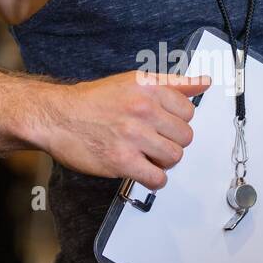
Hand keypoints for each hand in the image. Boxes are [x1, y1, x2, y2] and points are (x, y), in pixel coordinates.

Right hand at [42, 69, 211, 188]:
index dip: (177, 121)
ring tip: (148, 156)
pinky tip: (143, 172)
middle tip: (153, 141)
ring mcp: (133, 136)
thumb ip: (173, 84)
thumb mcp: (134, 81)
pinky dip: (154, 180)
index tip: (164, 125)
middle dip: (171, 142)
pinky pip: (156, 178)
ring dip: (163, 161)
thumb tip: (204, 82)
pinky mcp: (122, 161)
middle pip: (184, 136)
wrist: (57, 117)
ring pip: (174, 158)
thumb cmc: (92, 101)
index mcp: (149, 88)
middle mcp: (143, 110)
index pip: (189, 111)